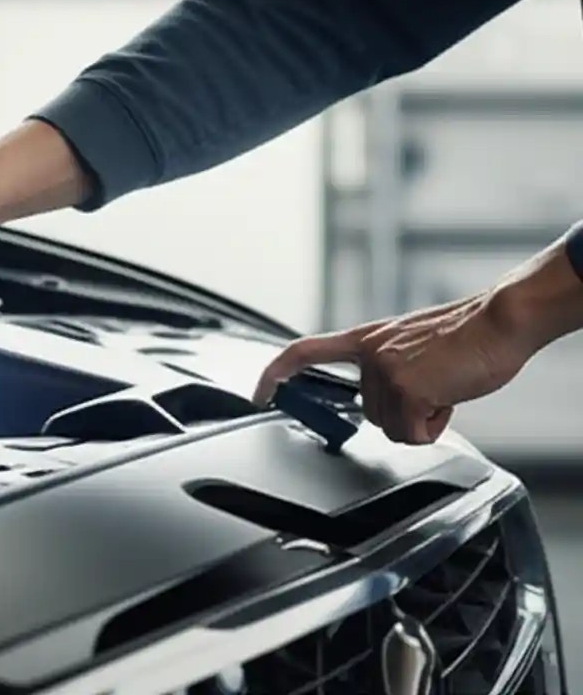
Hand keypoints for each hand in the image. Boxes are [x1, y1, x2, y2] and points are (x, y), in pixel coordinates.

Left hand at [253, 240, 582, 444]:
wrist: (499, 322)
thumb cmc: (466, 336)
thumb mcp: (412, 346)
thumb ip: (386, 367)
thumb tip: (381, 402)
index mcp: (367, 339)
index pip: (305, 351)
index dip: (276, 372)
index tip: (259, 391)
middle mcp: (369, 355)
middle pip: (370, 413)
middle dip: (403, 412)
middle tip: (433, 386)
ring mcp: (384, 372)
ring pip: (392, 428)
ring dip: (422, 419)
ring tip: (444, 387)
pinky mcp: (405, 391)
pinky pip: (412, 434)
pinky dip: (434, 426)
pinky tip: (449, 398)